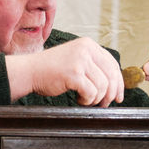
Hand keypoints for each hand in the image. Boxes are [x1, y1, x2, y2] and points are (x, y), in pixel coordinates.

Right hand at [6, 37, 123, 106]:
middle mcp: (86, 49)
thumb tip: (114, 84)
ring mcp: (80, 60)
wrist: (30, 71)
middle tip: (103, 103)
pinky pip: (91, 92)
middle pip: (111, 76)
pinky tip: (78, 98)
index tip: (118, 95)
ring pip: (102, 86)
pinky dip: (87, 100)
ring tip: (85, 99)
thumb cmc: (51, 69)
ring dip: (95, 98)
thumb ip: (93, 66)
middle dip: (110, 94)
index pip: (113, 64)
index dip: (118, 83)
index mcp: (89, 44)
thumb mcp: (76, 60)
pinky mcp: (73, 73)